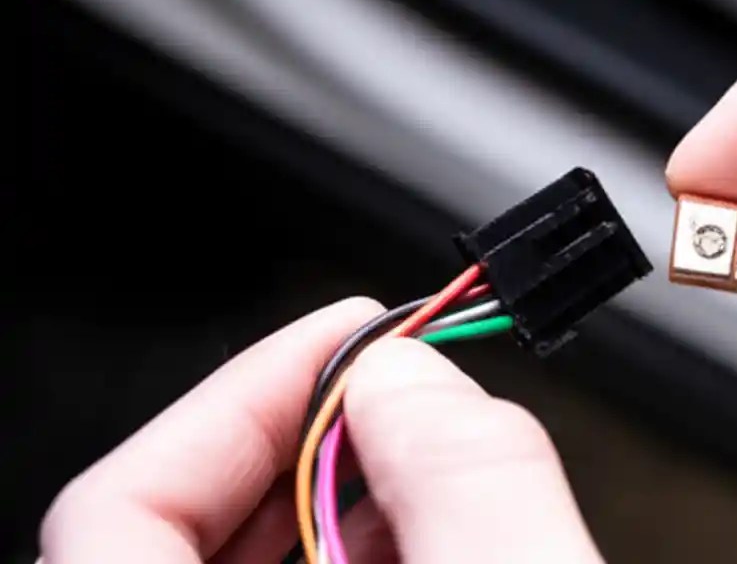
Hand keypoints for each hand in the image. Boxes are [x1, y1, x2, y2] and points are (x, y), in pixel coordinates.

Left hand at [39, 298, 600, 562]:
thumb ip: (472, 479)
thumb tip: (413, 378)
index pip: (120, 508)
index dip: (238, 395)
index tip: (348, 337)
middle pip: (186, 526)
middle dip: (311, 434)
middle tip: (404, 386)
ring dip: (349, 497)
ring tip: (436, 459)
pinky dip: (371, 553)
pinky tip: (437, 533)